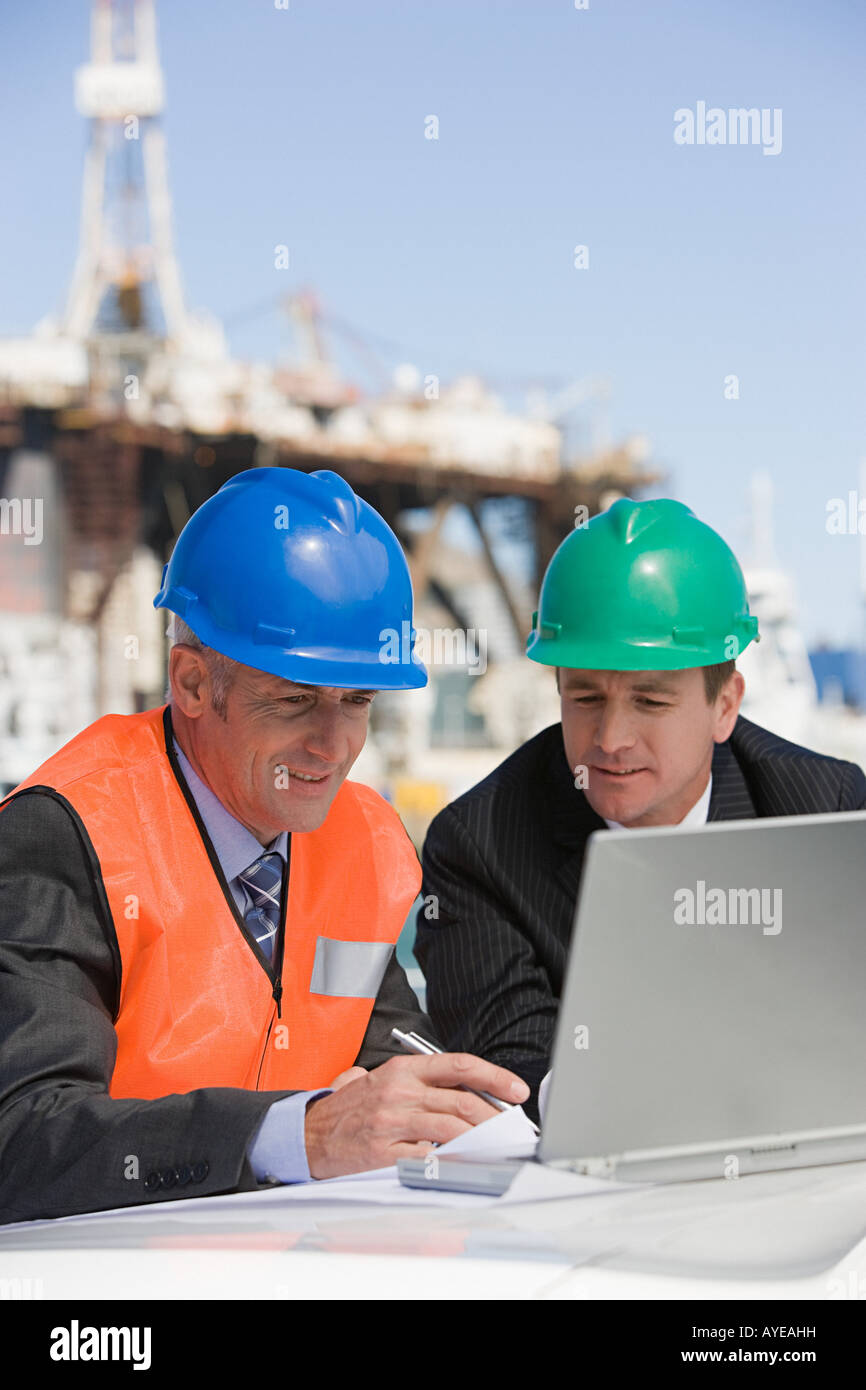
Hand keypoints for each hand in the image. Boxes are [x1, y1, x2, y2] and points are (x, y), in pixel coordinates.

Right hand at [304, 1052, 528, 1179]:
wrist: (308, 1133)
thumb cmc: (352, 1108)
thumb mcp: (385, 1080)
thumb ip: (423, 1083)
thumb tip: (471, 1091)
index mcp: (403, 1069)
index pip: (459, 1065)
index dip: (494, 1076)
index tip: (517, 1090)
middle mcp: (399, 1091)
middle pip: (462, 1100)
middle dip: (495, 1116)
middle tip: (512, 1128)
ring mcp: (391, 1122)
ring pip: (451, 1128)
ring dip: (480, 1140)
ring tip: (495, 1147)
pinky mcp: (383, 1152)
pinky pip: (428, 1156)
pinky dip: (451, 1160)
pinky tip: (463, 1162)